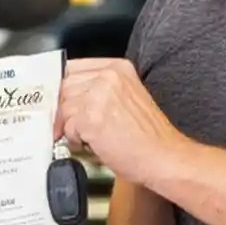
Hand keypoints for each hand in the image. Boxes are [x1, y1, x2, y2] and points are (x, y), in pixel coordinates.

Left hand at [56, 58, 187, 183]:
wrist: (164, 157)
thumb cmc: (149, 136)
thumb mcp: (128, 97)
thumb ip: (100, 89)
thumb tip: (67, 96)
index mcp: (118, 68)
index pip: (73, 67)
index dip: (63, 88)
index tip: (62, 101)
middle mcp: (108, 76)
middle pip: (64, 87)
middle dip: (65, 110)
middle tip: (76, 126)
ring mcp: (99, 95)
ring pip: (63, 108)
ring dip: (72, 127)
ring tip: (93, 136)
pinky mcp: (90, 118)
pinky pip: (67, 127)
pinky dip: (76, 140)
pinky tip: (95, 144)